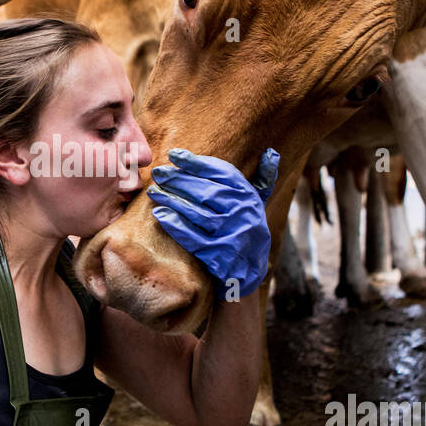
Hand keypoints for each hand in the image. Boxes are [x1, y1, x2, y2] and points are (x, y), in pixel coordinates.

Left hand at [147, 147, 279, 299]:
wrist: (250, 272)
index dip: (196, 163)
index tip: (174, 155)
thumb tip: (271, 152)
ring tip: (154, 192)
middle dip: (179, 180)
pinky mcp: (218, 255)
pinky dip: (175, 225)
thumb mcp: (259, 204)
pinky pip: (192, 237)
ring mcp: (230, 235)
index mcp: (249, 197)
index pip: (221, 173)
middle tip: (158, 173)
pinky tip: (160, 215)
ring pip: (197, 213)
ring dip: (172, 200)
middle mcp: (242, 214)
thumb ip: (264, 179)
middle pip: (206, 191)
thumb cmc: (248, 230)